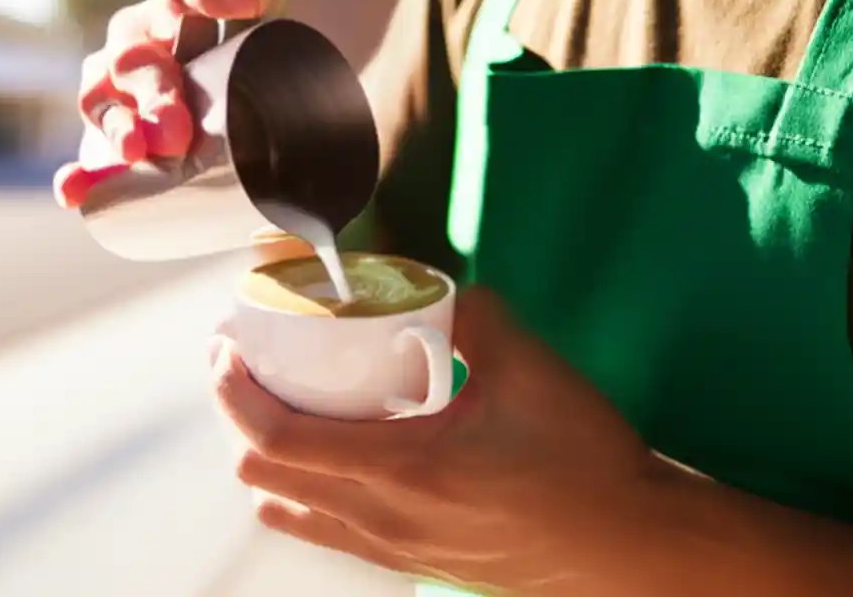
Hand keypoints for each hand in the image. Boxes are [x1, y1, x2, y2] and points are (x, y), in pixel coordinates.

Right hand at [53, 0, 293, 208]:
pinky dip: (78, 179)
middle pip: (138, 60)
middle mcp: (135, 43)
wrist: (215, 117)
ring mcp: (112, 94)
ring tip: (137, 152)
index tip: (248, 1)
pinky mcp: (102, 148)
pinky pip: (85, 164)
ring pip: (103, 105)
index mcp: (173, 6)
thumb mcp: (252, 21)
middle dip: (157, 92)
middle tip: (178, 127)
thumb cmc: (235, 56)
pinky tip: (73, 192)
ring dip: (119, 129)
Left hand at [211, 288, 659, 595]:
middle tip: (251, 366)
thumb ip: (477, 317)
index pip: (279, 440)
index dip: (235, 394)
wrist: (627, 545)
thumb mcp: (532, 372)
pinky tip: (334, 457)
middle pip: (265, 477)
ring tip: (288, 406)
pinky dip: (305, 491)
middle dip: (241, 417)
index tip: (225, 351)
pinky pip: (329, 531)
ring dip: (270, 455)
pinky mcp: (412, 562)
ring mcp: (393, 548)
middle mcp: (381, 518)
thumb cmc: (583, 461)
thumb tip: (443, 290)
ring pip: (290, 509)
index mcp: (401, 468)